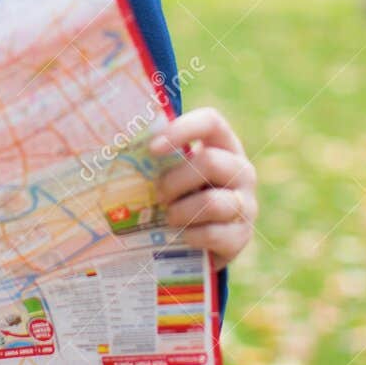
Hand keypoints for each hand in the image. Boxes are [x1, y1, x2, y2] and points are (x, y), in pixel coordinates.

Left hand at [150, 107, 256, 272]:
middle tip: (157, 194)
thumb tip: (118, 145)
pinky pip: (213, 233)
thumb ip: (160, 159)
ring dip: (180, 212)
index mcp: (223, 146)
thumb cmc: (180, 197)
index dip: (182, 130)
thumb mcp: (174, 173)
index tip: (152, 148)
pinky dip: (190, 236)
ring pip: (212, 202)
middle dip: (174, 180)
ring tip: (168, 217)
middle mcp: (242, 171)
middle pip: (210, 162)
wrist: (201, 242)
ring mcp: (246, 204)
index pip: (211, 122)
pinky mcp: (242, 235)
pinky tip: (182, 235)